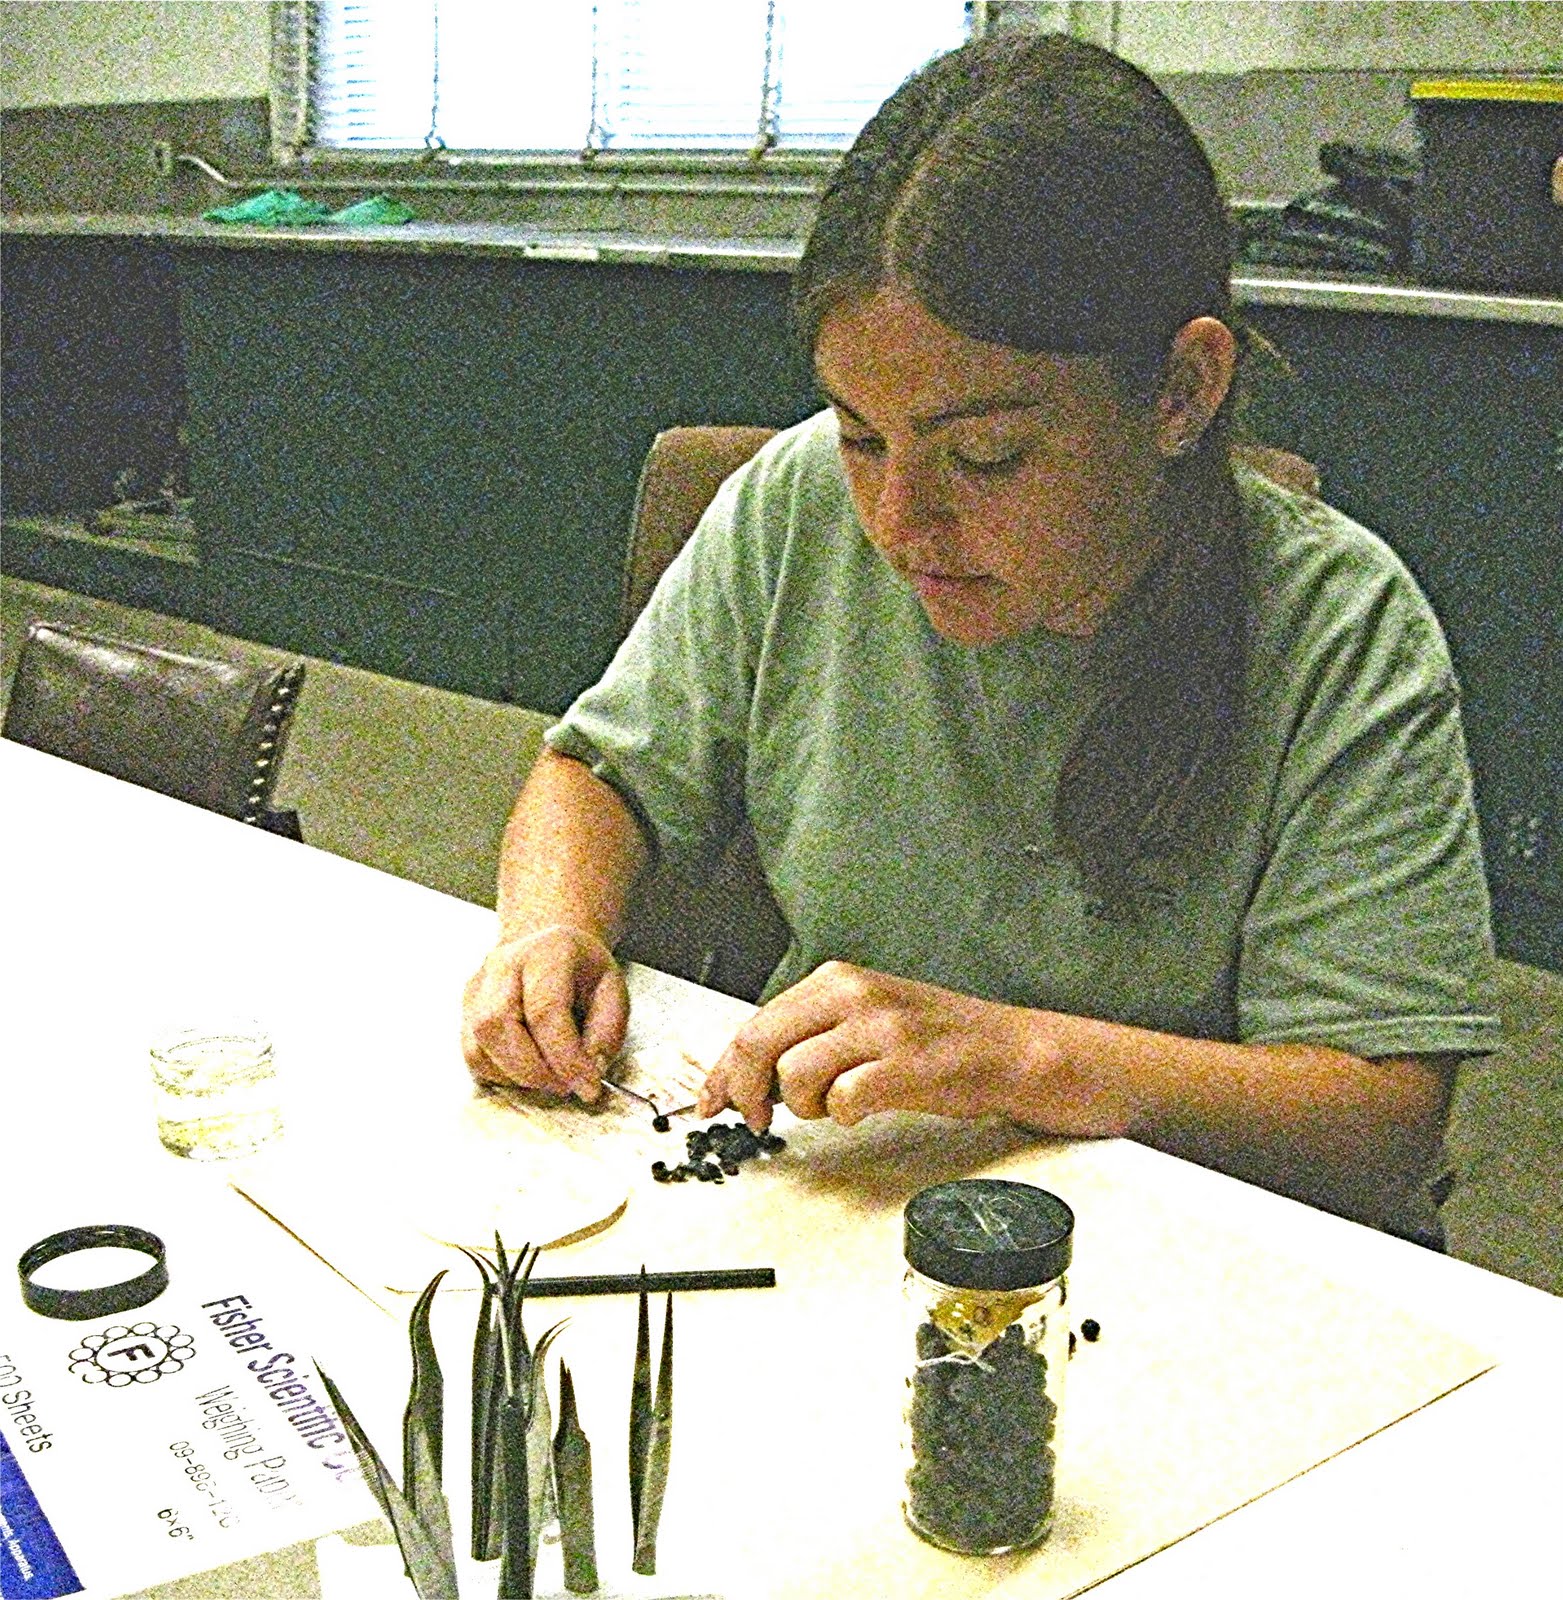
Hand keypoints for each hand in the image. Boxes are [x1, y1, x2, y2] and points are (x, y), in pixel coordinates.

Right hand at [461, 924, 628, 1098]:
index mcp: (547, 953)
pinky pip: (473, 1055)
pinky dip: (500, 1074)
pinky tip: (528, 1070)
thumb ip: (606, 1032)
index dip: (565, 1058)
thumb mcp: (614, 991)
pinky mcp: (466, 1009)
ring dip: (516, 1076)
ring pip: (478, 1045)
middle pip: (498, 1025)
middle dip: (533, 1071)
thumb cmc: (582, 970)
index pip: (545, 1010)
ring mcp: (478, 987)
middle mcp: (503, 965)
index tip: (587, 1086)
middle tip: (565, 1086)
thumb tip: (589, 1071)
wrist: (549, 945)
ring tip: (549, 1077)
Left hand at [697, 960, 1048, 1131]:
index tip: (712, 1101)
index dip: (724, 1070)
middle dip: (745, 1090)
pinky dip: (844, 1115)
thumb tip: (746, 1074)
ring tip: (833, 1105)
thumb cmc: (934, 1040)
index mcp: (836, 979)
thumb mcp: (864, 1015)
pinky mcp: (905, 1066)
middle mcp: (853, 994)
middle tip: (754, 1118)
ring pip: (795, 1075)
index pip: (754, 1023)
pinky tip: (863, 1109)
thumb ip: (809, 1033)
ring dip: (804, 1105)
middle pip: (760, 1043)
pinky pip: (844, 1100)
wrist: (1008, 1050)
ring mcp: (880, 1028)